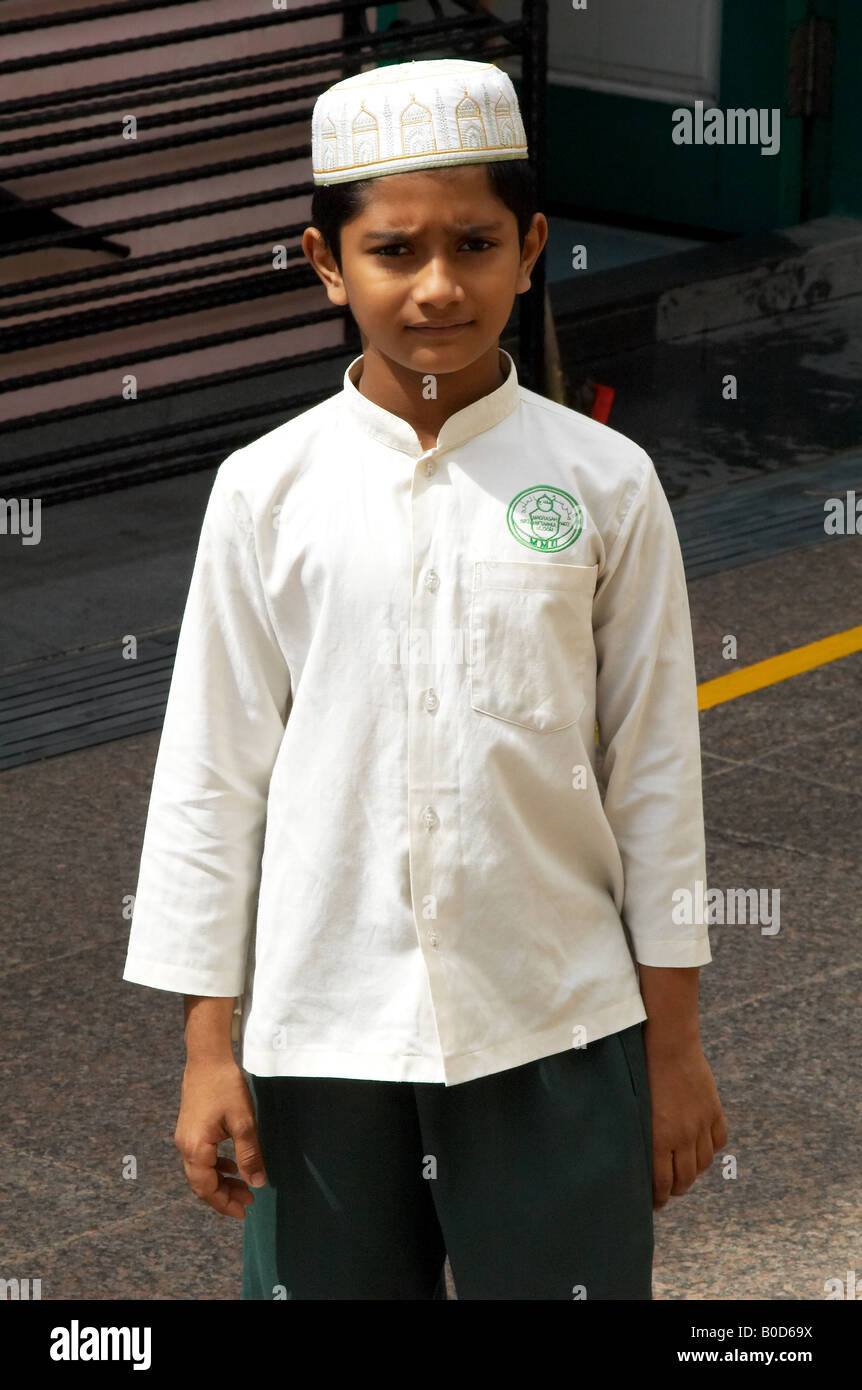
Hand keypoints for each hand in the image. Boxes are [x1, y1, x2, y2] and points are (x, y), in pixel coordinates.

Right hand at [174, 1060, 267, 1218]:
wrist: (207, 1058)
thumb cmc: (226, 1087)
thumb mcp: (243, 1122)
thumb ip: (249, 1155)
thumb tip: (257, 1183)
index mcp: (196, 1148)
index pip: (207, 1189)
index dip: (224, 1203)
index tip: (244, 1211)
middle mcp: (185, 1147)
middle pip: (202, 1184)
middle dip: (224, 1196)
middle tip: (248, 1202)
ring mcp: (185, 1138)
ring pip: (201, 1171)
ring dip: (221, 1182)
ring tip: (244, 1187)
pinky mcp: (189, 1129)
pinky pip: (201, 1158)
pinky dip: (217, 1166)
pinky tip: (232, 1166)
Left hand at [643, 1038, 727, 1210]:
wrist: (668, 1043)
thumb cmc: (641, 1071)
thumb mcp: (633, 1106)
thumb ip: (638, 1134)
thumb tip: (635, 1159)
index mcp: (657, 1138)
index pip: (660, 1182)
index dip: (658, 1198)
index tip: (654, 1204)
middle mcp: (682, 1136)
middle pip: (684, 1179)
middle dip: (674, 1190)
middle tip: (667, 1191)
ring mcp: (701, 1124)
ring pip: (703, 1164)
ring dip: (693, 1172)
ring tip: (684, 1172)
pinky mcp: (714, 1111)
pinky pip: (718, 1142)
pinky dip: (711, 1149)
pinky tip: (701, 1148)